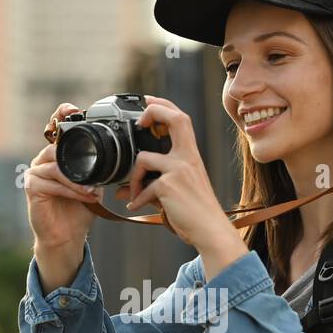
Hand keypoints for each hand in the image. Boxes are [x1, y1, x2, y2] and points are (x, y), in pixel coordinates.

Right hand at [24, 102, 102, 249]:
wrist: (67, 236)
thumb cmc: (79, 210)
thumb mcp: (94, 185)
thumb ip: (99, 170)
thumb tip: (118, 157)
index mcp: (57, 156)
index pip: (55, 129)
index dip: (62, 115)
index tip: (74, 109)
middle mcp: (43, 161)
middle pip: (57, 149)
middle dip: (77, 159)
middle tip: (95, 169)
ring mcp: (35, 173)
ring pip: (57, 167)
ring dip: (78, 181)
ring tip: (93, 192)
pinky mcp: (31, 188)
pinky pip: (53, 184)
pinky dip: (72, 191)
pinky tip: (86, 197)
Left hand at [117, 95, 238, 251]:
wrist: (210, 230)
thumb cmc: (196, 212)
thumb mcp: (176, 193)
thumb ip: (150, 186)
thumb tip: (122, 191)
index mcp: (191, 155)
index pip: (181, 119)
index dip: (164, 105)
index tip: (148, 102)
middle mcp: (188, 158)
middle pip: (176, 118)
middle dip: (153, 112)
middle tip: (139, 123)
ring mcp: (179, 170)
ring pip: (144, 158)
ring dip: (134, 178)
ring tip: (134, 194)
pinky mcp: (169, 186)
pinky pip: (143, 189)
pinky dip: (136, 199)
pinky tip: (135, 207)